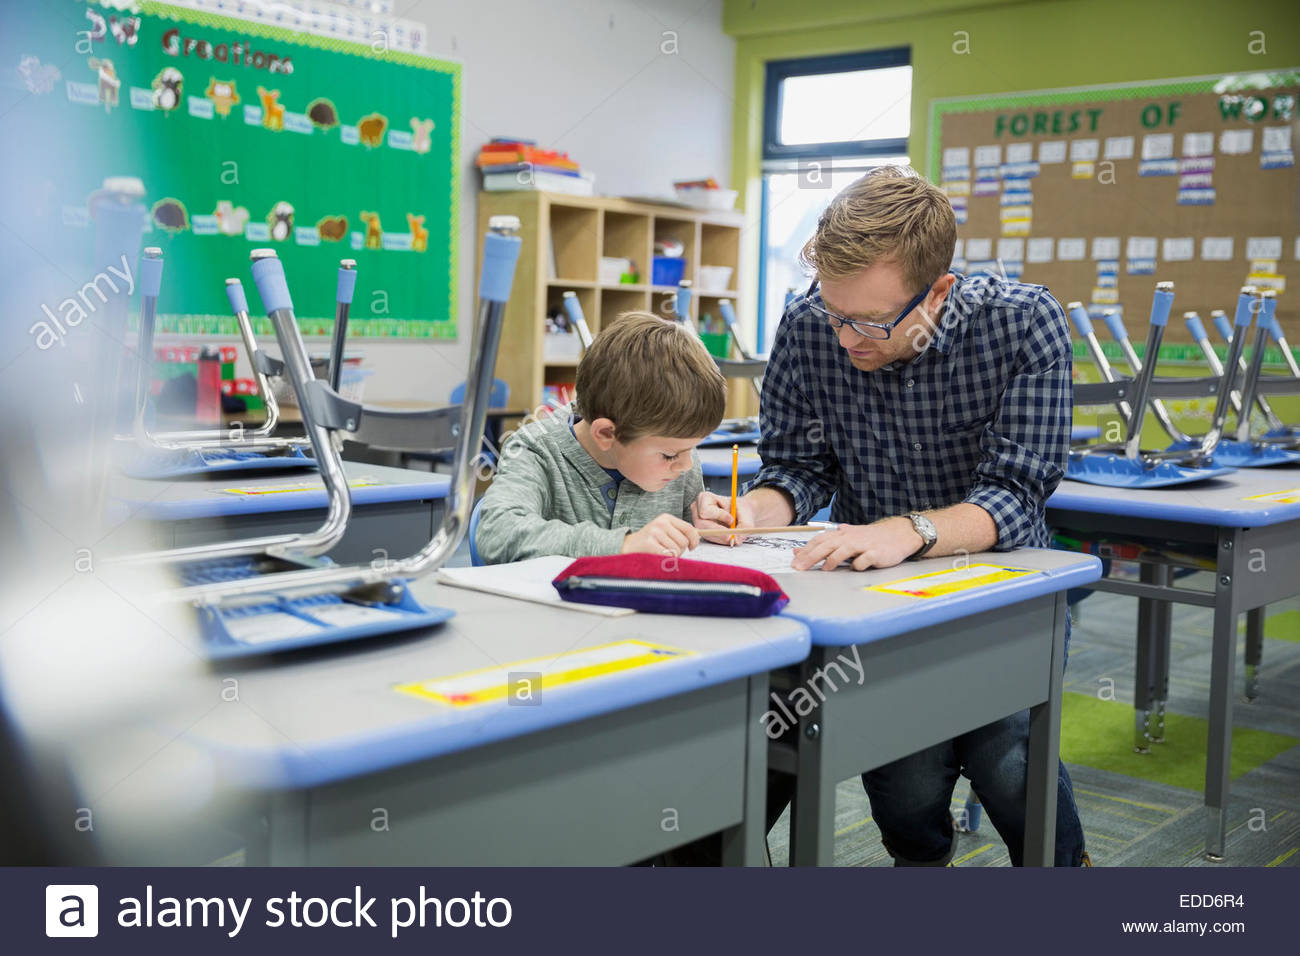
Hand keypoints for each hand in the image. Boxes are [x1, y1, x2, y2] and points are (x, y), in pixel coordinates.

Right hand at [622, 513, 700, 556]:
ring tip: (661, 553)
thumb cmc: (650, 541)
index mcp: (666, 518)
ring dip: (672, 557)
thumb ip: (679, 533)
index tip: (692, 547)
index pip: (689, 528)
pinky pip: (668, 556)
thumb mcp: (664, 531)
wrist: (628, 546)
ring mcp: (654, 532)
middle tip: (669, 551)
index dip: (694, 540)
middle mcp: (661, 523)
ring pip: (677, 550)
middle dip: (680, 551)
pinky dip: (666, 560)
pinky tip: (658, 557)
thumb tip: (697, 539)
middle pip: (684, 542)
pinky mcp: (649, 543)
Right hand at [691, 491, 757, 544]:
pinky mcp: (702, 532)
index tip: (731, 519)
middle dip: (719, 531)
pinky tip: (727, 535)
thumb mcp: (746, 513)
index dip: (719, 516)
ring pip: (706, 534)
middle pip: (702, 525)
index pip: (705, 511)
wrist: (741, 513)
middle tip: (732, 534)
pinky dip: (720, 540)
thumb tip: (737, 540)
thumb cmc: (740, 508)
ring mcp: (698, 522)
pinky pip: (709, 539)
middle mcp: (697, 510)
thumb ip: (745, 526)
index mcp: (705, 498)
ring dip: (721, 536)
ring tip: (732, 533)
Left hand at [791, 517, 922, 571]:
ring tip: (824, 569)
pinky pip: (865, 559)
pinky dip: (859, 563)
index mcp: (842, 534)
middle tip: (799, 567)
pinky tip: (854, 568)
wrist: (898, 534)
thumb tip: (799, 551)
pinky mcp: (876, 553)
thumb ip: (825, 544)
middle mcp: (850, 538)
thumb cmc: (870, 538)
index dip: (806, 550)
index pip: (819, 541)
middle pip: (827, 546)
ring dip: (833, 559)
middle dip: (811, 556)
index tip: (794, 560)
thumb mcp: (847, 538)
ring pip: (844, 550)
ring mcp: (863, 545)